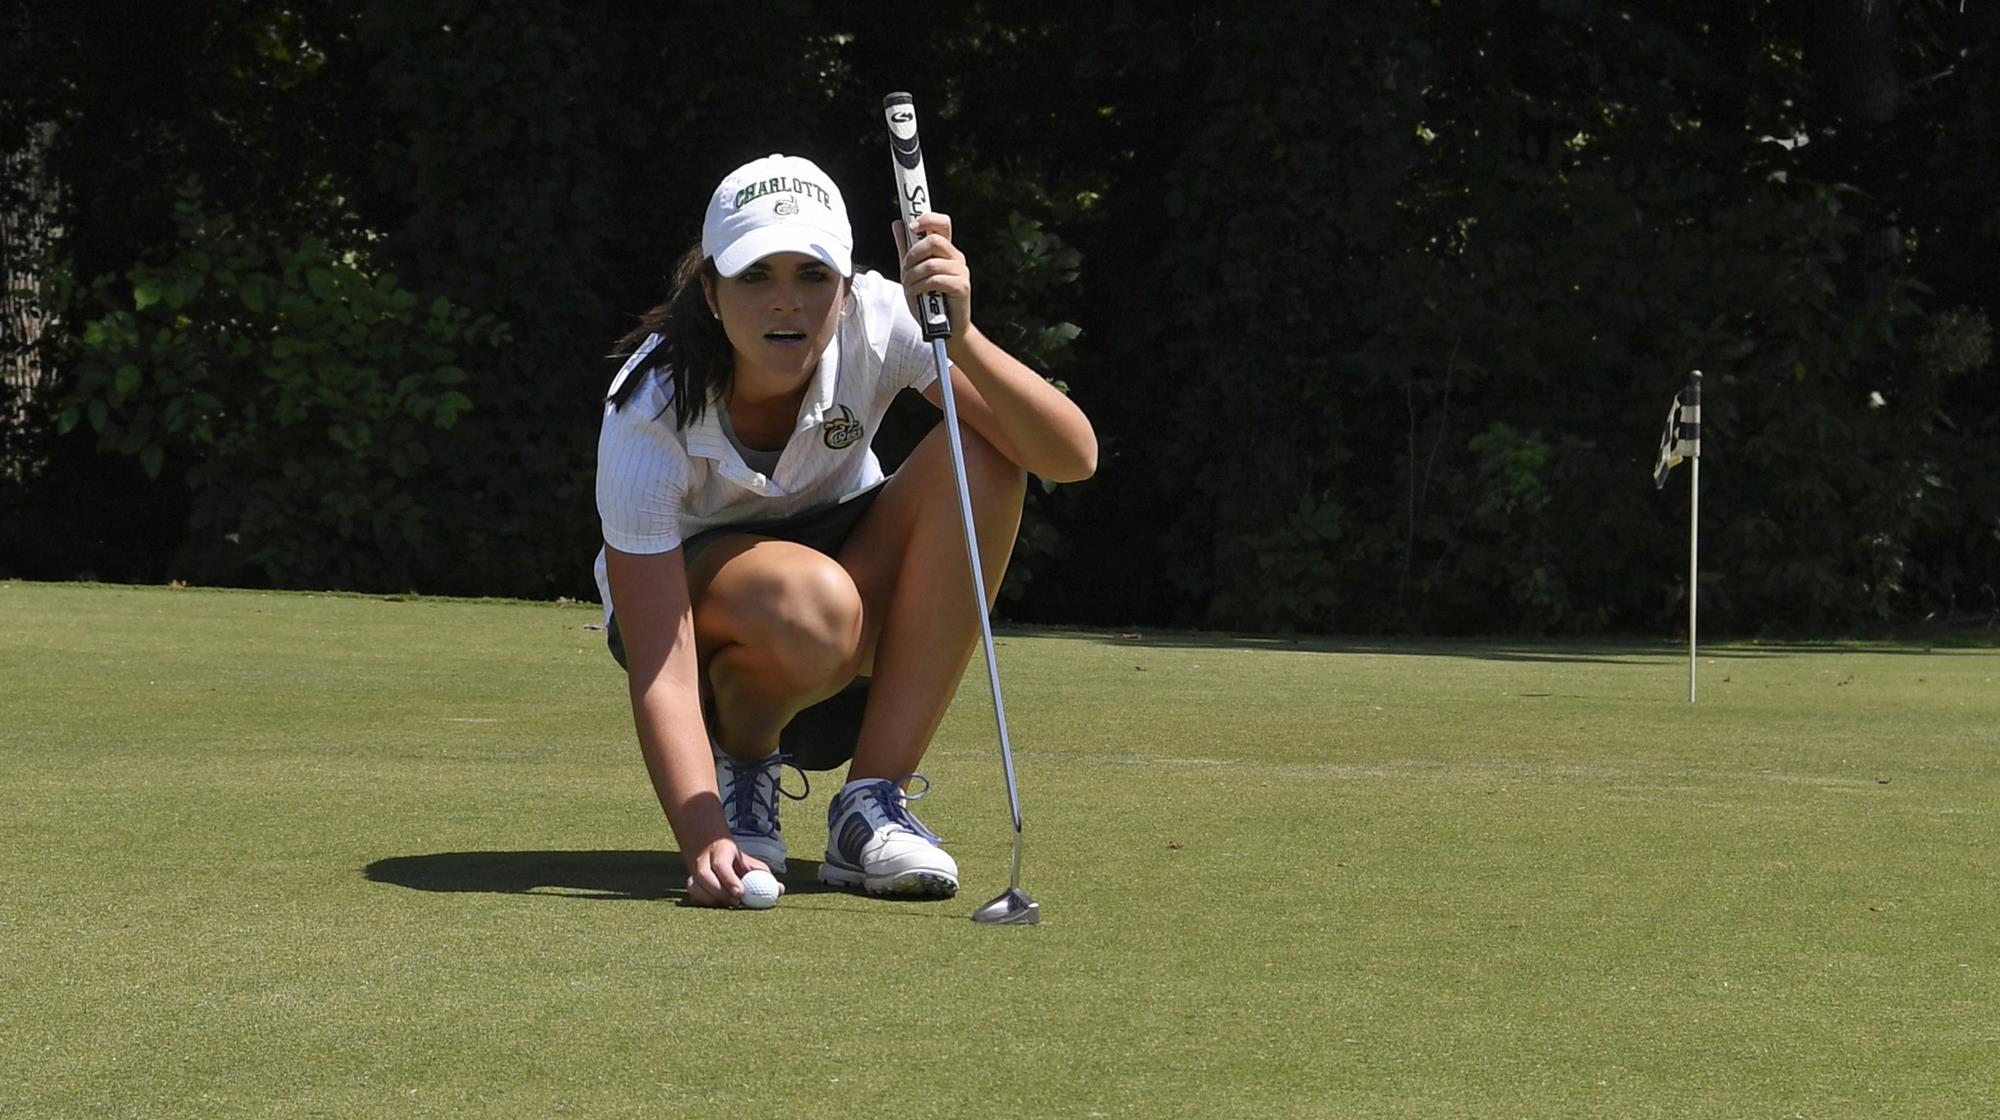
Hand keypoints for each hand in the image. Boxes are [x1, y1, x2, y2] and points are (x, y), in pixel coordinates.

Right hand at [684, 837, 780, 907]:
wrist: (713, 848)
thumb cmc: (738, 862)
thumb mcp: (752, 864)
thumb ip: (765, 877)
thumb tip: (780, 890)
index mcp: (721, 851)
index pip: (721, 865)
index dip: (729, 880)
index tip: (740, 893)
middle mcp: (704, 860)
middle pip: (705, 876)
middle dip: (720, 892)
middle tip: (735, 902)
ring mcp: (693, 871)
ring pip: (694, 886)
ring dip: (710, 899)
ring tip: (728, 904)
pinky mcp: (690, 883)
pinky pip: (692, 894)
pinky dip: (703, 901)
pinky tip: (717, 905)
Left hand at [894, 212, 971, 334]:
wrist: (945, 331)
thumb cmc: (929, 302)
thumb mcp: (912, 272)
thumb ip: (906, 249)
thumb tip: (898, 223)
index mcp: (946, 251)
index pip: (942, 222)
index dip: (927, 218)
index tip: (912, 225)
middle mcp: (956, 258)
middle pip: (935, 240)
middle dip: (913, 254)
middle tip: (905, 268)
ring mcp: (961, 272)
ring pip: (931, 263)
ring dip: (913, 275)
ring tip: (909, 287)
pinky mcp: (962, 287)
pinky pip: (935, 279)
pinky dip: (920, 287)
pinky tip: (916, 294)